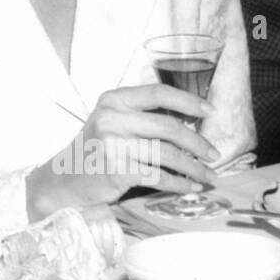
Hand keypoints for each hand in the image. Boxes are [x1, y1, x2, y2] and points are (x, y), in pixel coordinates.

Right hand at [26, 84, 220, 216]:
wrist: (65, 178)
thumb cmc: (96, 149)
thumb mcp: (112, 121)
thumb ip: (142, 115)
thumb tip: (190, 117)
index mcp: (113, 100)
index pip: (157, 93)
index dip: (188, 101)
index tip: (209, 111)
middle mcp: (111, 118)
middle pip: (168, 126)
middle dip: (198, 142)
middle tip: (214, 153)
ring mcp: (113, 145)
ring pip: (167, 154)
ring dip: (194, 167)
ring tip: (208, 175)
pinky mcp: (117, 171)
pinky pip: (159, 176)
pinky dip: (179, 184)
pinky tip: (190, 187)